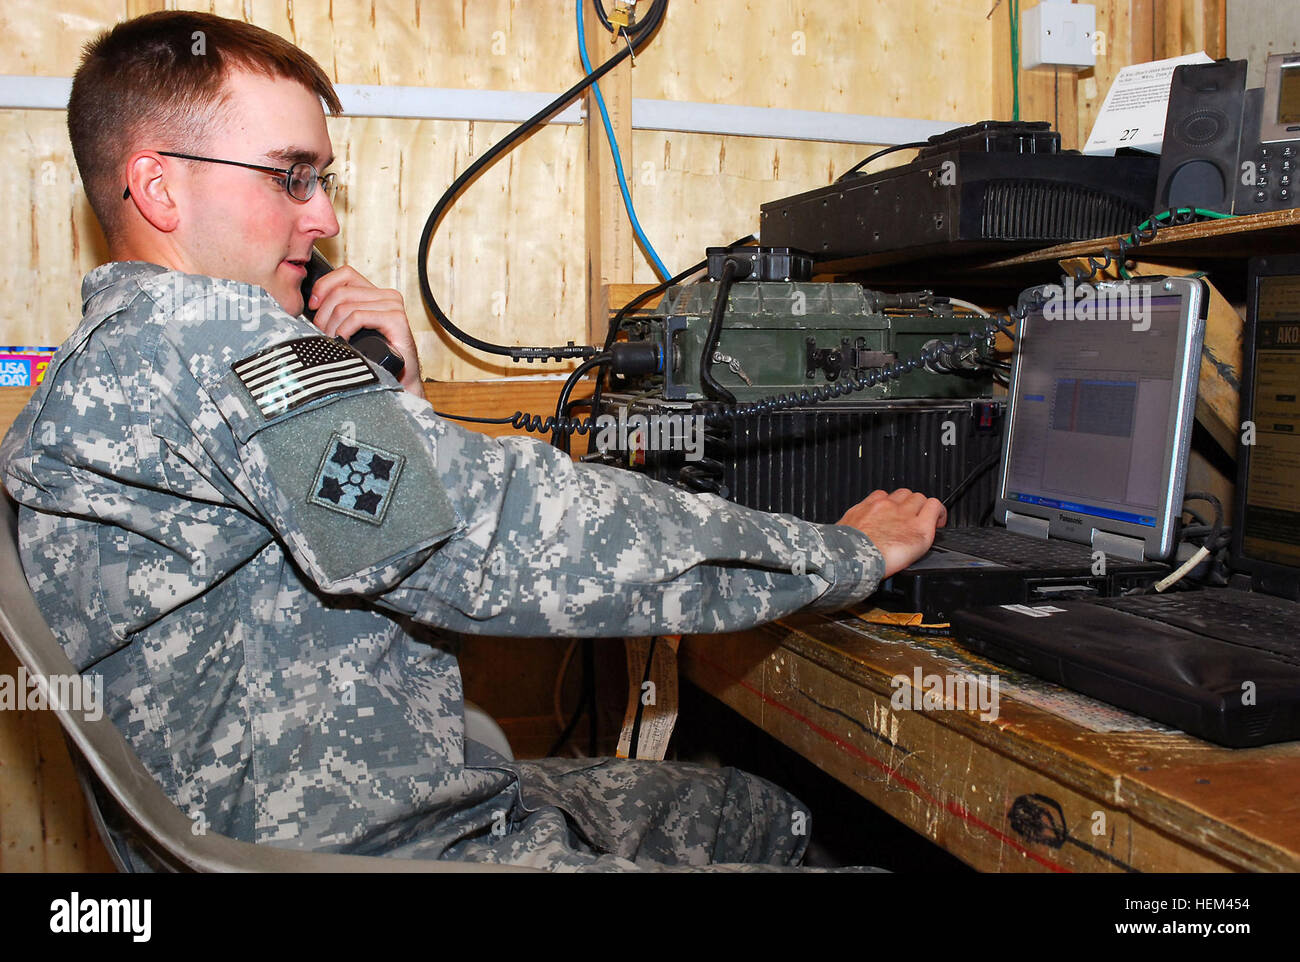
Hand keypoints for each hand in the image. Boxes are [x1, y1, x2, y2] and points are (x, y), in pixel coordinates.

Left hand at [306, 265, 423, 397]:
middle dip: (323, 314)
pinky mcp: (396, 320)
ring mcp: (393, 306)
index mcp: (375, 294)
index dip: (324, 286)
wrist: (397, 381)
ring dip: (332, 326)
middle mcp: (386, 295)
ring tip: (331, 342)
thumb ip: (339, 311)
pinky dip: (345, 330)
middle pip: (341, 291)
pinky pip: (358, 317)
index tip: (313, 306)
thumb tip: (311, 304)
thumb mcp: (351, 330)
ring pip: (346, 305)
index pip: (345, 273)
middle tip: (321, 334)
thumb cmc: (374, 358)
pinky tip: (344, 342)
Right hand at [837, 488, 946, 578]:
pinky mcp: (920, 527)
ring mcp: (904, 514)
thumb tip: (852, 538)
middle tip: (910, 522)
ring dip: (923, 509)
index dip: (892, 506)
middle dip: (909, 506)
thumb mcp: (843, 534)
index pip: (884, 497)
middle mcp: (886, 506)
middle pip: (904, 495)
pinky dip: (938, 513)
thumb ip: (854, 529)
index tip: (895, 516)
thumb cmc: (845, 552)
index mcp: (867, 508)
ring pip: (920, 498)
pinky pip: (934, 507)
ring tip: (924, 522)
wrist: (852, 559)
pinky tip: (938, 522)